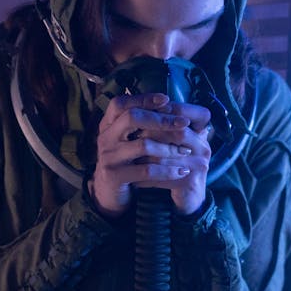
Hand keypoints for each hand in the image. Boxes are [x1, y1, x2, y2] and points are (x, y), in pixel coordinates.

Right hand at [90, 93, 213, 216]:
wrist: (108, 192)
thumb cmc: (126, 160)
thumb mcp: (127, 139)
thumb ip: (142, 123)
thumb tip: (170, 105)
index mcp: (108, 124)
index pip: (121, 103)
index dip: (143, 99)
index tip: (167, 99)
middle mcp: (105, 137)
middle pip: (131, 118)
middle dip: (161, 119)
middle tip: (184, 123)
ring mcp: (108, 157)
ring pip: (142, 145)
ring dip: (169, 148)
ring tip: (186, 151)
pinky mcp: (114, 176)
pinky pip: (146, 171)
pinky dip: (167, 170)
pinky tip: (181, 171)